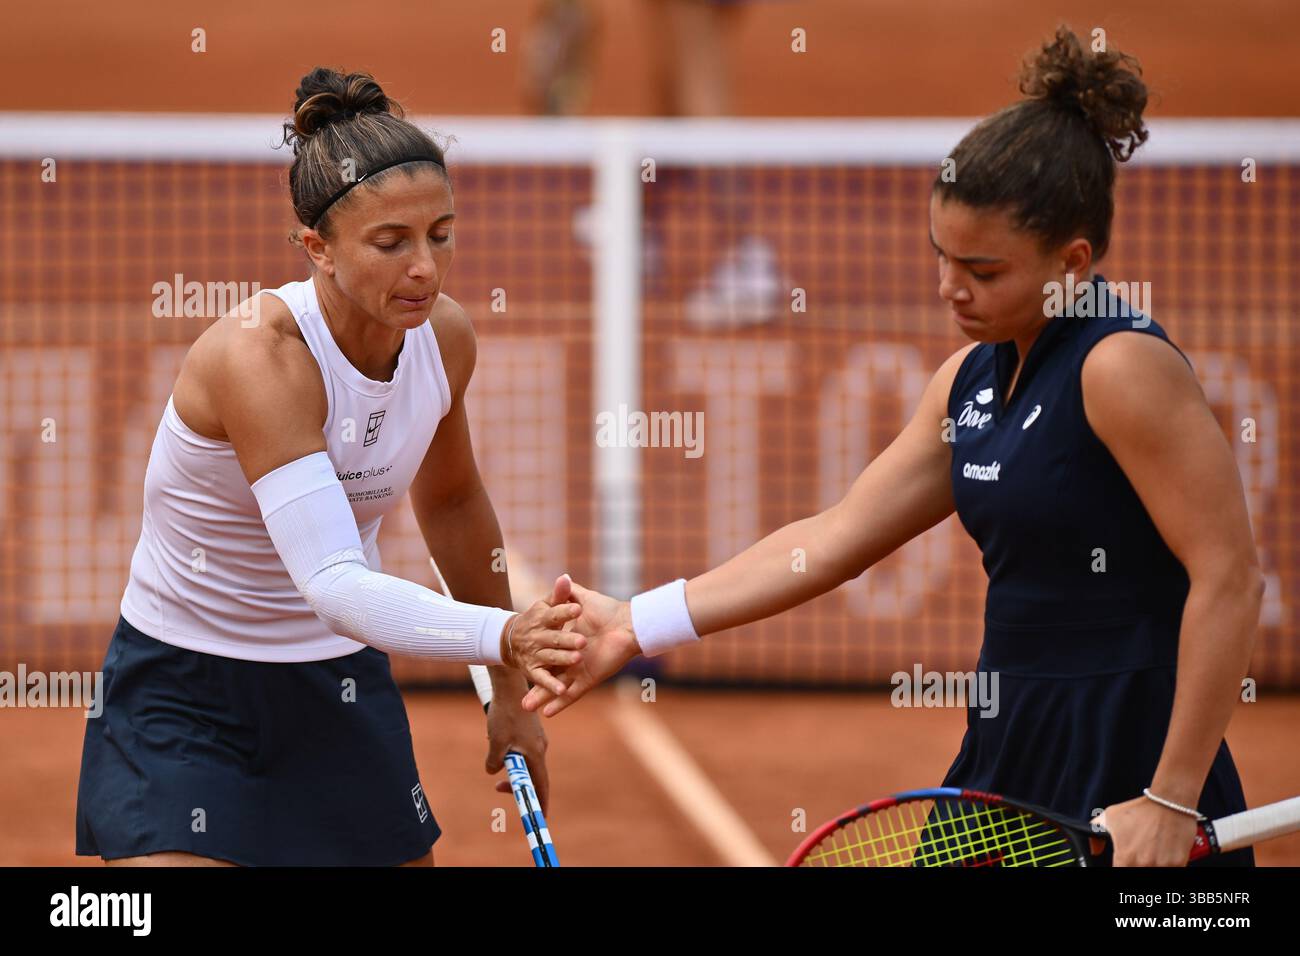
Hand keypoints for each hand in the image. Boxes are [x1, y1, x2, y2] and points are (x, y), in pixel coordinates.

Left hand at [484, 680, 550, 813]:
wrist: (510, 687)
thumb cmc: (504, 714)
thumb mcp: (495, 742)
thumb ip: (494, 762)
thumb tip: (493, 771)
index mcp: (535, 754)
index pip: (540, 785)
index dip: (540, 803)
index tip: (539, 817)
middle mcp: (540, 748)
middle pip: (533, 776)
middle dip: (517, 785)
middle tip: (498, 787)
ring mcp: (537, 740)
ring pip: (527, 762)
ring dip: (512, 768)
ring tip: (495, 758)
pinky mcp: (531, 733)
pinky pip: (524, 751)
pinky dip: (513, 756)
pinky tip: (497, 742)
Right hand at [500, 598, 586, 695]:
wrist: (511, 639)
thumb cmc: (538, 619)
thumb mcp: (548, 605)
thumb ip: (559, 594)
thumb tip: (565, 576)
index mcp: (543, 620)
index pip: (555, 615)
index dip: (566, 612)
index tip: (578, 608)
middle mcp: (541, 638)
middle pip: (556, 640)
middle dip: (567, 640)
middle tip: (582, 641)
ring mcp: (540, 656)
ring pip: (553, 660)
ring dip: (563, 660)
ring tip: (576, 660)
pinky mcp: (539, 673)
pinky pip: (544, 681)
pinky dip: (551, 688)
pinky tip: (559, 694)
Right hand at [521, 575, 640, 716]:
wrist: (627, 624)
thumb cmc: (607, 610)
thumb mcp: (583, 599)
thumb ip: (568, 593)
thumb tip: (561, 578)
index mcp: (570, 644)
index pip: (549, 654)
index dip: (536, 660)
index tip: (521, 665)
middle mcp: (574, 659)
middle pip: (550, 675)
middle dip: (536, 688)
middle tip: (521, 700)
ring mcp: (580, 670)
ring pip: (557, 687)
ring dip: (542, 697)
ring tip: (526, 708)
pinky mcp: (589, 678)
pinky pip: (573, 694)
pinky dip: (560, 703)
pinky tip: (547, 713)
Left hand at [1094, 794, 1199, 865]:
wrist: (1169, 802)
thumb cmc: (1139, 810)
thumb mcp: (1110, 817)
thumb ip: (1095, 833)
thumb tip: (1094, 850)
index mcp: (1124, 858)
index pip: (1119, 874)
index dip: (1121, 868)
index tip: (1124, 863)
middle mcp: (1143, 864)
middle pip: (1137, 874)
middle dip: (1137, 866)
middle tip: (1141, 855)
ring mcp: (1162, 865)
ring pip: (1154, 873)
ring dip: (1153, 866)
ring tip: (1154, 853)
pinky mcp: (1179, 864)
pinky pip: (1172, 871)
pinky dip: (1168, 865)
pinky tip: (1165, 855)